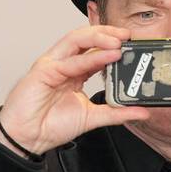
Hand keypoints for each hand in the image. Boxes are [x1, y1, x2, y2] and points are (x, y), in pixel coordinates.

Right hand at [0, 25, 150, 154]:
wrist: (28, 138)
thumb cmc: (50, 125)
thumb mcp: (92, 118)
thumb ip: (117, 113)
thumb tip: (142, 111)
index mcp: (74, 73)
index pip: (95, 50)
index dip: (113, 44)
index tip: (132, 45)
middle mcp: (64, 64)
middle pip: (86, 39)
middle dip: (107, 33)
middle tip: (128, 35)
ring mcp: (53, 65)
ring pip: (76, 41)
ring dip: (99, 38)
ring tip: (119, 40)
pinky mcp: (44, 70)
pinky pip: (70, 61)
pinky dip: (90, 58)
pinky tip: (108, 56)